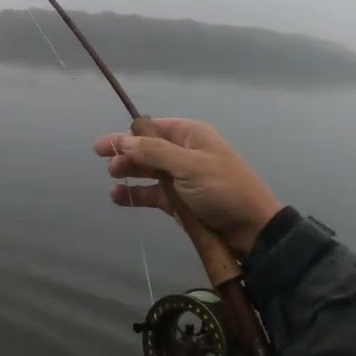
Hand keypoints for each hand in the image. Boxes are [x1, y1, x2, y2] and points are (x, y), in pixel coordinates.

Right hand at [92, 118, 282, 255]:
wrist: (251, 228)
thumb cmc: (222, 189)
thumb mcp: (189, 166)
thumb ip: (154, 152)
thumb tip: (124, 140)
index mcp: (191, 136)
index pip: (153, 127)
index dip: (128, 134)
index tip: (104, 145)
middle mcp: (184, 153)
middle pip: (147, 149)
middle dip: (126, 153)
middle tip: (105, 163)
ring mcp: (181, 178)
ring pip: (147, 171)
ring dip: (129, 173)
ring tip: (112, 179)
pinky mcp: (178, 201)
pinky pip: (151, 193)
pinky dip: (135, 194)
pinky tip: (119, 197)